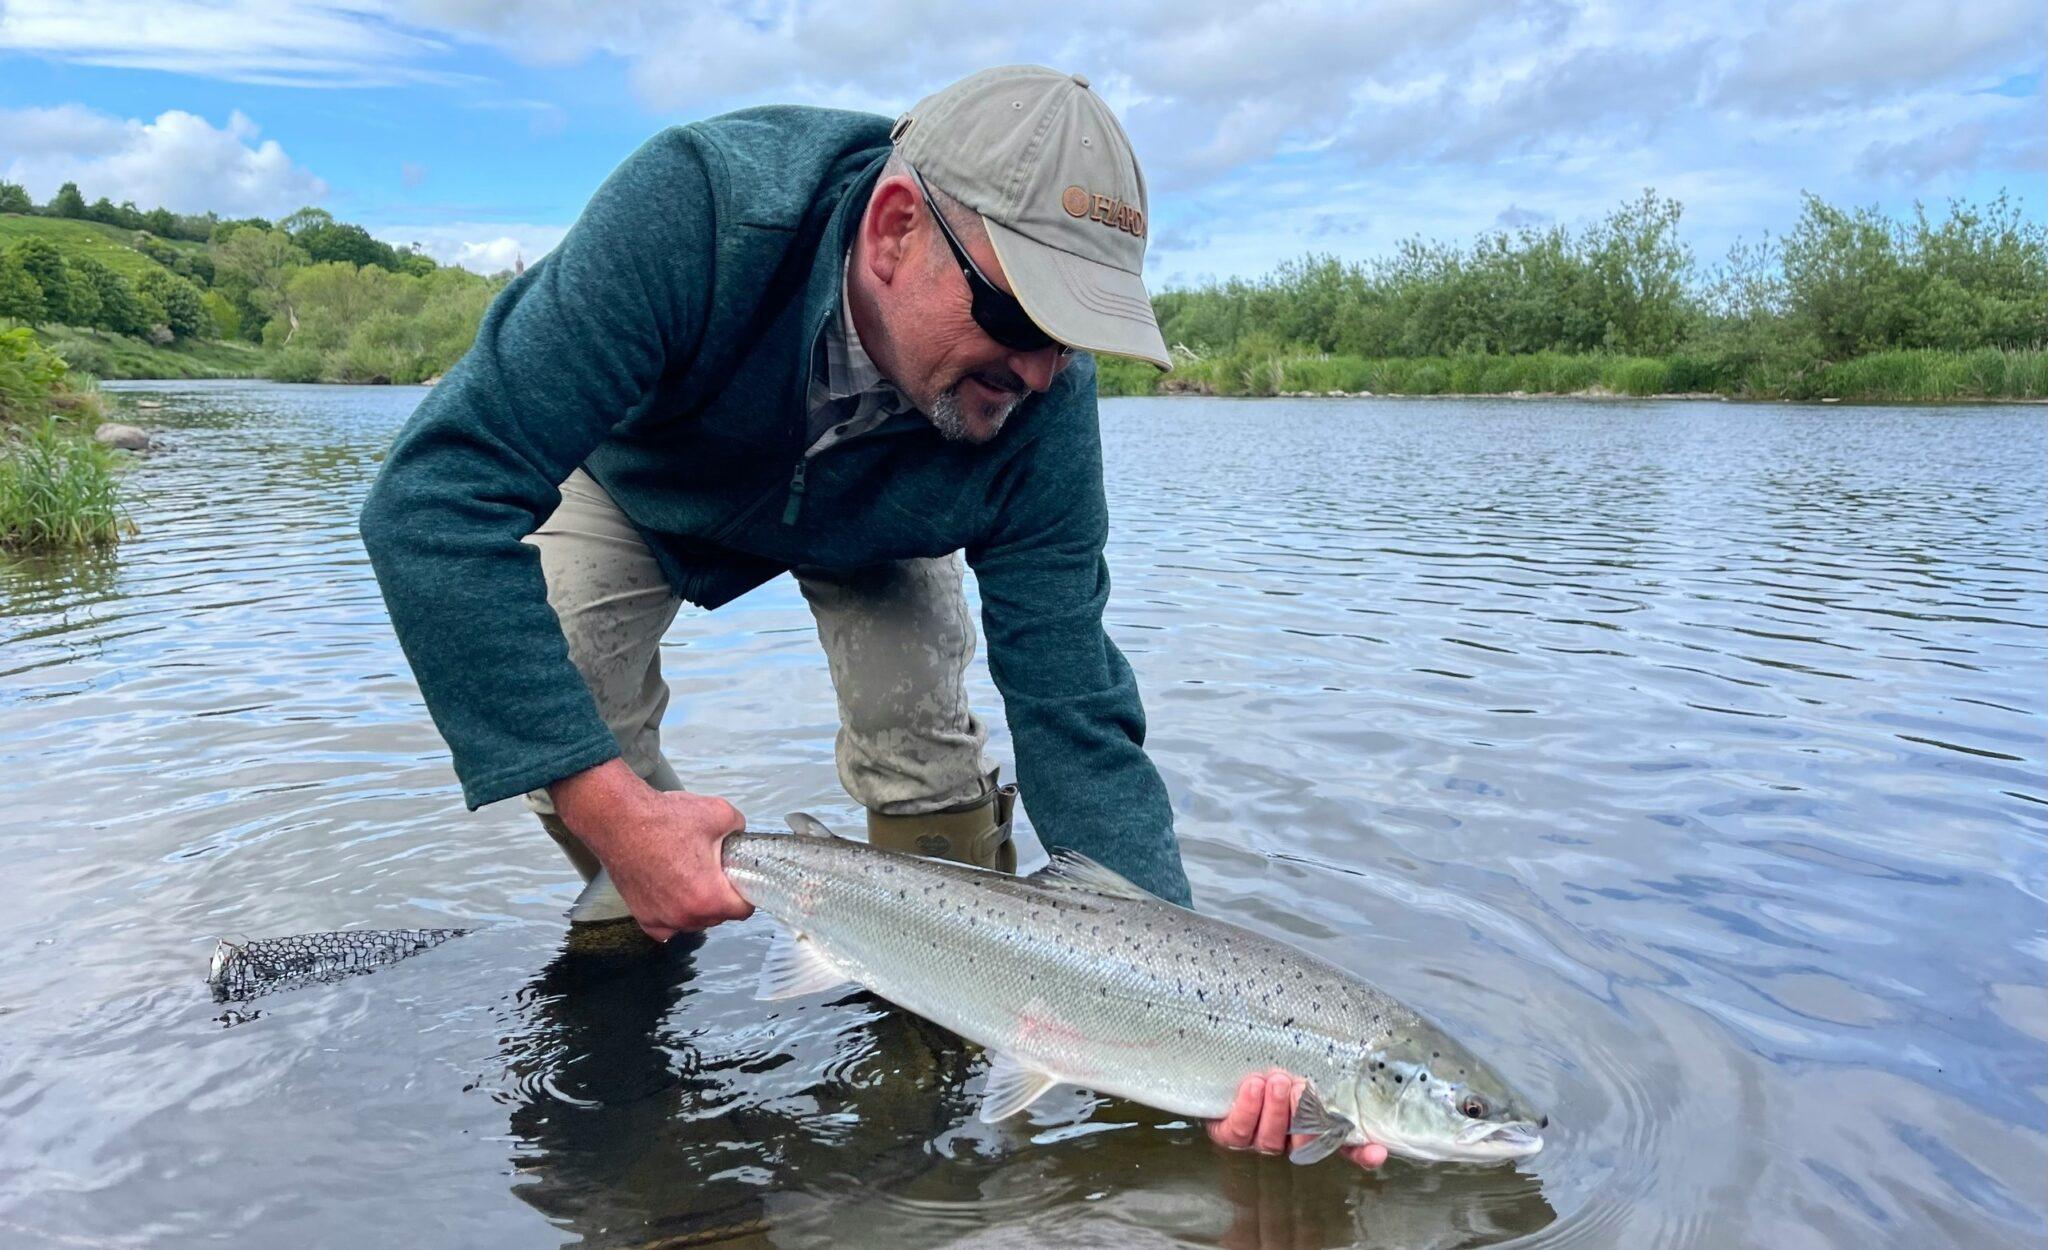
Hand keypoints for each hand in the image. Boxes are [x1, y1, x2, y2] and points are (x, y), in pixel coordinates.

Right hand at [549, 758, 752, 940]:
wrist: (619, 819)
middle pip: (718, 917)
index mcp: (708, 897)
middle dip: (720, 898)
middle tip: (713, 872)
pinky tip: (672, 893)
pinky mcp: (642, 916)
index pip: (742, 911)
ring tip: (689, 875)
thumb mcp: (719, 813)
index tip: (740, 882)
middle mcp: (685, 915)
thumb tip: (739, 835)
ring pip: (693, 922)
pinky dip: (672, 914)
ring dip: (696, 906)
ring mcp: (662, 919)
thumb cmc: (662, 819)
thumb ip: (739, 829)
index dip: (746, 893)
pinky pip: (666, 927)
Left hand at [1206, 1069, 1386, 1168]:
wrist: (1222, 1065)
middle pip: (1304, 1142)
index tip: (1377, 1151)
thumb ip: (1322, 1067)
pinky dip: (1248, 1108)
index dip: (1362, 1153)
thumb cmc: (1270, 1061)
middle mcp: (1288, 1138)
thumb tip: (1357, 1063)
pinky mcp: (1230, 1135)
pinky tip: (1253, 1086)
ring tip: (1276, 1080)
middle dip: (1303, 1116)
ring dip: (1275, 1109)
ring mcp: (1259, 1139)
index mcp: (1312, 1126)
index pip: (1344, 1146)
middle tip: (1300, 1087)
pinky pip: (1239, 1130)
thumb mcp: (1299, 1061)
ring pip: (1271, 1138)